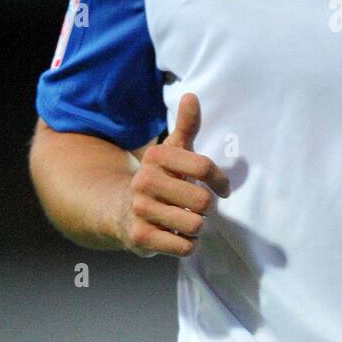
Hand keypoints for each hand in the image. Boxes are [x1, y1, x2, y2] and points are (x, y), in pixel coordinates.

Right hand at [117, 93, 229, 256]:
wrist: (119, 210)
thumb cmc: (159, 179)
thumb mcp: (172, 151)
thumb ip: (186, 126)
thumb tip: (191, 95)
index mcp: (156, 156)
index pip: (204, 167)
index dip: (220, 181)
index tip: (222, 189)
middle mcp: (145, 181)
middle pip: (203, 200)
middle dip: (206, 207)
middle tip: (195, 207)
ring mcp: (141, 209)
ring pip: (196, 225)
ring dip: (197, 227)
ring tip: (184, 220)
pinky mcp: (140, 237)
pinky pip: (185, 246)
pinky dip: (188, 244)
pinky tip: (176, 235)